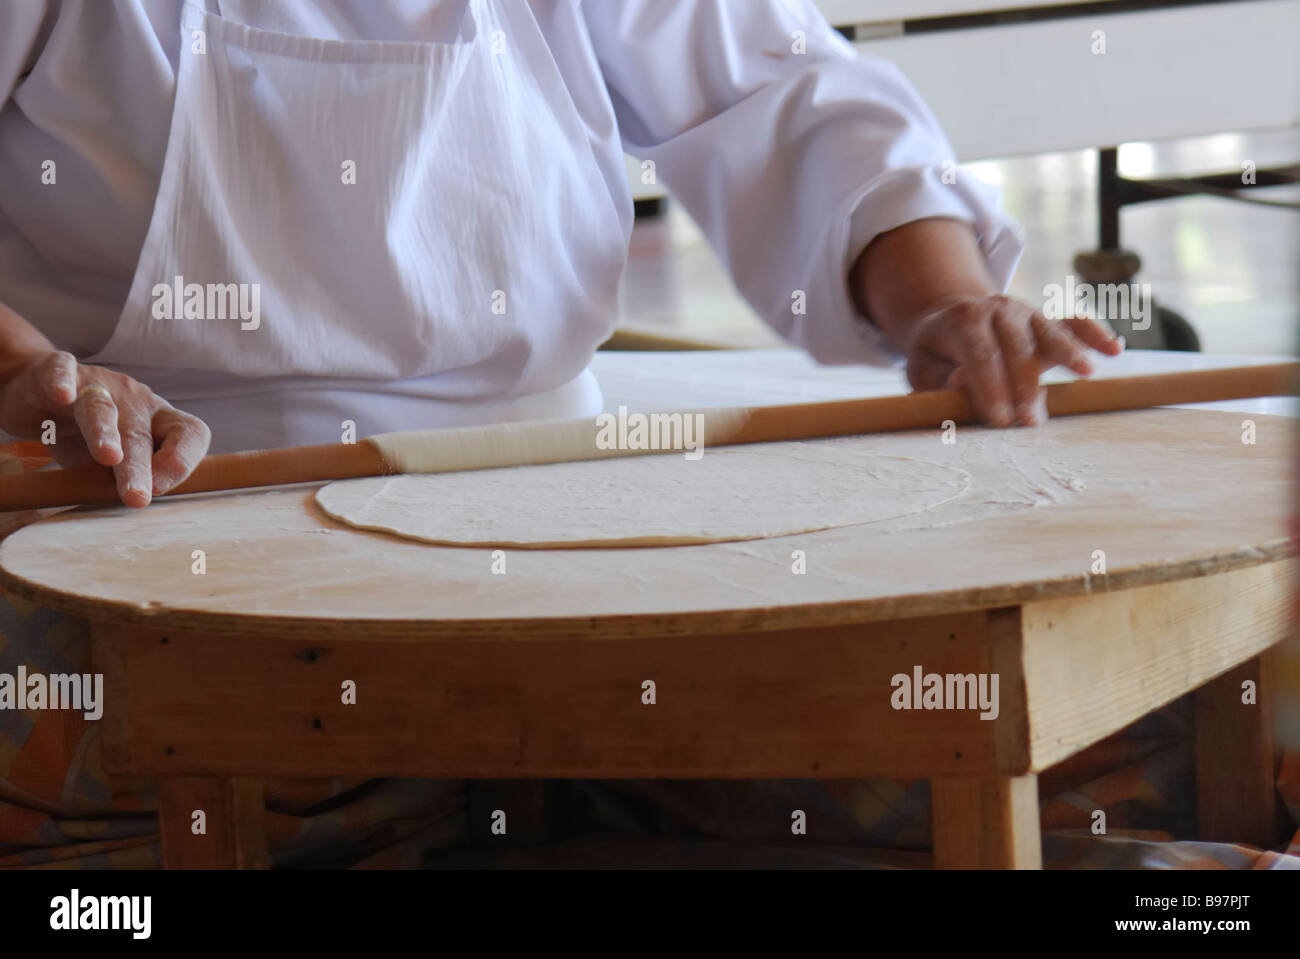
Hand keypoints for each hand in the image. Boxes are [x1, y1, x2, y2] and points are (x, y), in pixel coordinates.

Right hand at [0, 350, 210, 506]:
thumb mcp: (110, 467)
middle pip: (139, 433)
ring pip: (102, 408)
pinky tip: (63, 395)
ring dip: (106, 433)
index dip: (183, 460)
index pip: (190, 433)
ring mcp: (96, 384)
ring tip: (109, 457)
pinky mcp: (56, 373)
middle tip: (137, 497)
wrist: (36, 399)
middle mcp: (134, 400)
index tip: (161, 491)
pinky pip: (61, 372)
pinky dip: (61, 381)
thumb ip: (125, 481)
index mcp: (158, 421)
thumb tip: (137, 504)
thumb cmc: (85, 438)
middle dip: (140, 466)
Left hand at [902, 294, 1123, 426]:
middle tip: (1030, 422)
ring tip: (1085, 374)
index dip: (990, 388)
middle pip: (1016, 347)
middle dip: (1024, 386)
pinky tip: (1114, 349)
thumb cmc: (936, 353)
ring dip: (1067, 353)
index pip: (979, 355)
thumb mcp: (922, 367)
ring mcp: (1025, 311)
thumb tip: (963, 382)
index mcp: (962, 320)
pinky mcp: (1046, 318)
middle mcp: (997, 309)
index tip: (999, 419)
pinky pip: (1073, 321)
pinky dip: (1094, 332)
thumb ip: (939, 378)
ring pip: (1048, 331)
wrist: (949, 318)